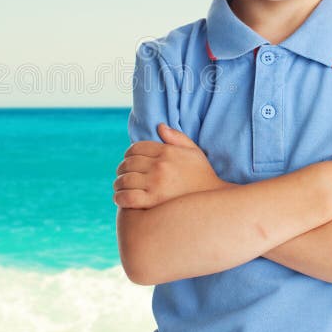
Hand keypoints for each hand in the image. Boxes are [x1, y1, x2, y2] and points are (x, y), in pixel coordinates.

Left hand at [113, 123, 231, 208]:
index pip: (136, 149)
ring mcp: (155, 184)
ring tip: (119, 188)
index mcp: (167, 152)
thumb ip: (177, 138)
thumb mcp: (194, 153)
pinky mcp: (152, 202)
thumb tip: (160, 126)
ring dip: (118, 184)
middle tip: (121, 176)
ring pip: (124, 180)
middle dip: (121, 169)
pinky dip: (119, 198)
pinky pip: (127, 198)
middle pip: (128, 164)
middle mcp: (159, 166)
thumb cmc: (204, 177)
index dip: (128, 155)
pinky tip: (120, 199)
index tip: (128, 162)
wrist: (213, 204)